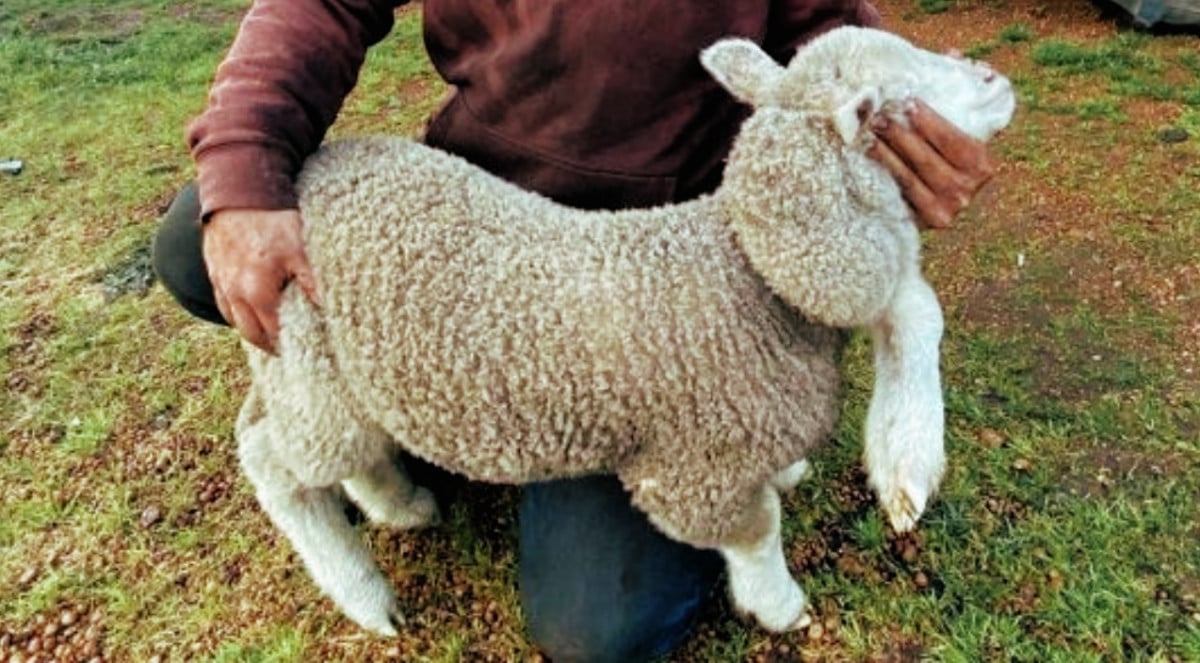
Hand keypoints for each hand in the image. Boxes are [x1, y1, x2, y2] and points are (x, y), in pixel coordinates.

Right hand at [201, 208, 320, 352]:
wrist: (238, 189)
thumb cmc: (272, 219)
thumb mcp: (301, 250)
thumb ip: (313, 283)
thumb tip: (329, 309)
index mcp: (257, 292)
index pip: (275, 333)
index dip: (291, 344)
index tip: (306, 351)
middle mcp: (234, 293)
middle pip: (253, 334)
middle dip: (271, 344)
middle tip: (291, 349)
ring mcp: (221, 283)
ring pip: (236, 321)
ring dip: (253, 331)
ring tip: (273, 336)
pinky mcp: (214, 270)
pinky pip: (224, 304)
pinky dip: (238, 314)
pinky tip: (251, 314)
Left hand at [868, 99, 997, 229]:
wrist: (940, 200)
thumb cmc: (946, 153)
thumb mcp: (959, 124)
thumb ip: (961, 88)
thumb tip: (953, 55)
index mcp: (982, 164)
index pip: (954, 140)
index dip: (930, 122)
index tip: (908, 103)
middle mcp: (968, 190)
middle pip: (929, 160)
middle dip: (902, 136)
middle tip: (880, 117)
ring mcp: (946, 210)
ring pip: (911, 178)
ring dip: (887, 155)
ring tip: (869, 135)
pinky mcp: (925, 221)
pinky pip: (900, 195)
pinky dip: (884, 174)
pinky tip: (869, 157)